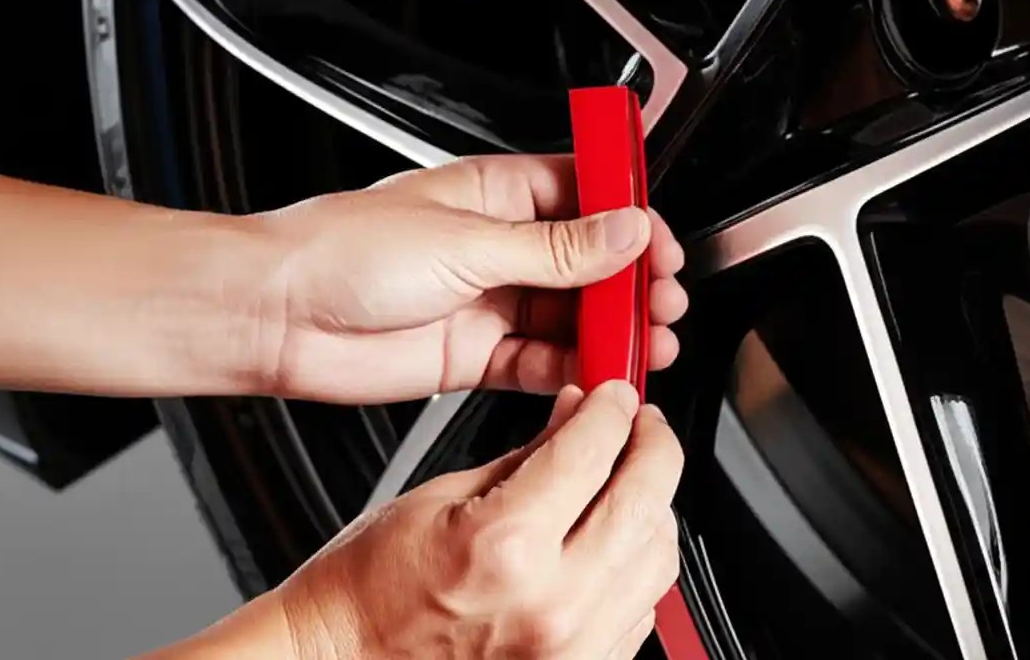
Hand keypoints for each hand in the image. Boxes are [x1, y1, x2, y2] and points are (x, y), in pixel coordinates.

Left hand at [249, 154, 686, 403]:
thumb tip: (624, 231)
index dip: (630, 219)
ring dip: (609, 331)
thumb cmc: (341, 252)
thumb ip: (555, 248)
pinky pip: (540, 362)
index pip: (585, 194)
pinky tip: (597, 373)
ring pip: (570, 316)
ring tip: (645, 344)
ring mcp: (487, 301)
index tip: (660, 246)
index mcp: (495, 194)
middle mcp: (497, 246)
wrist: (277, 318)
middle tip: (661, 302)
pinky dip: (572, 370)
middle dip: (629, 284)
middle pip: (588, 262)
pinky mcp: (475, 353)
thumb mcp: (465, 242)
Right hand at [273, 381, 683, 658]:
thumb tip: (576, 415)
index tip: (614, 395)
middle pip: (647, 503)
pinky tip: (609, 540)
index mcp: (506, 548)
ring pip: (659, 558)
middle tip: (641, 425)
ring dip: (653, 507)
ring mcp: (574, 651)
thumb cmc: (370, 591)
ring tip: (627, 481)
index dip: (612, 408)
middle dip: (655, 447)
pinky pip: (642, 607)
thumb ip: (525, 456)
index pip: (592, 452)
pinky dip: (636, 564)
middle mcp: (551, 606)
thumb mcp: (439, 497)